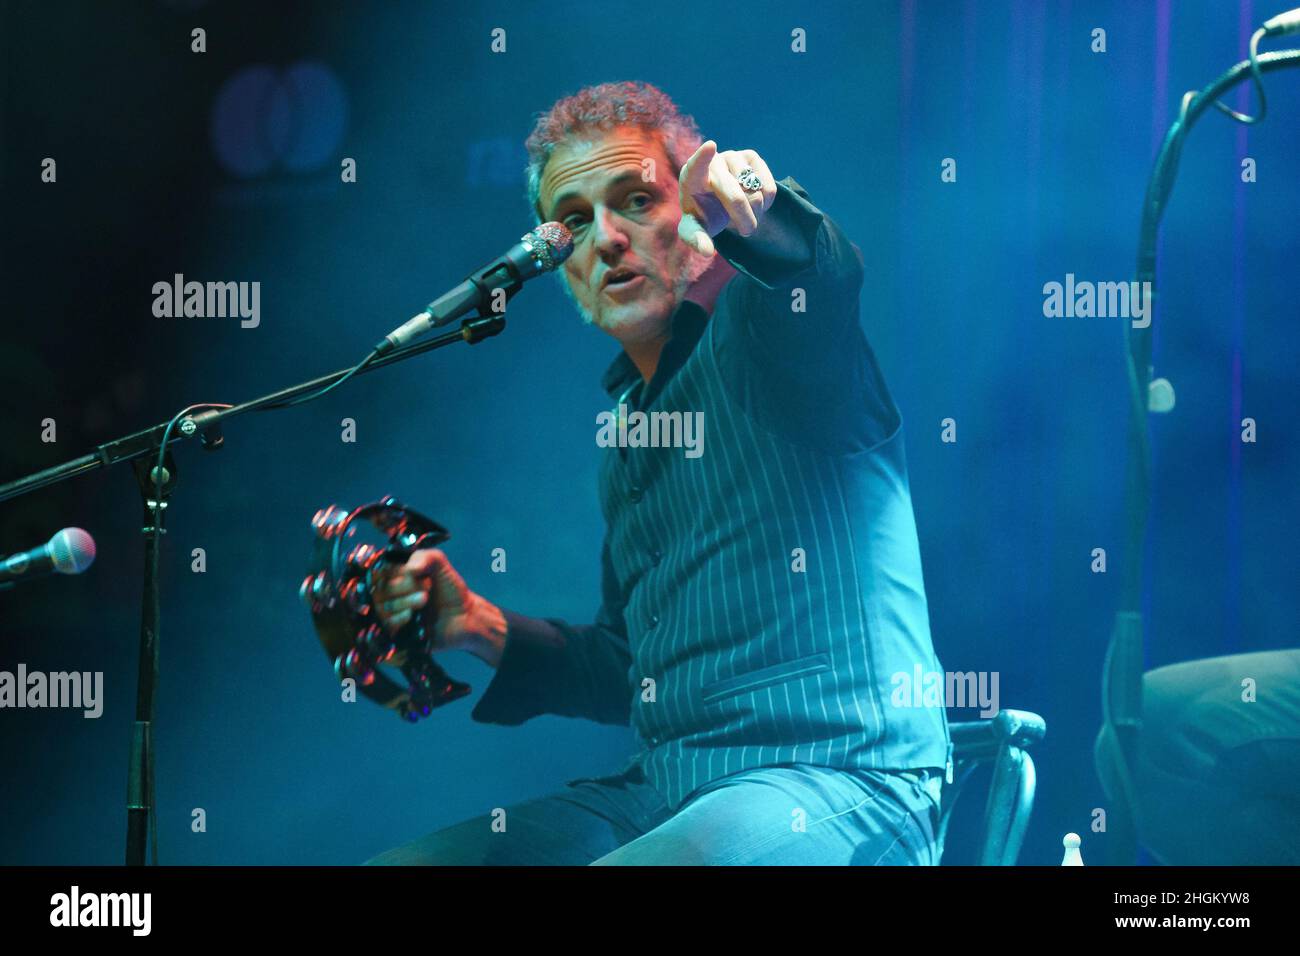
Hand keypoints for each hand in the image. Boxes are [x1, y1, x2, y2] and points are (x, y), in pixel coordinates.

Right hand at [370, 549, 498, 657]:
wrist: (465, 616)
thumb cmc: (449, 588)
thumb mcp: (439, 564)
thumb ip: (425, 557)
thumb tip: (410, 569)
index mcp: (393, 577)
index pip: (379, 571)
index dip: (395, 571)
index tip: (415, 572)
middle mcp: (388, 595)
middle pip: (381, 589)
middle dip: (405, 585)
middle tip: (428, 585)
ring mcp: (390, 615)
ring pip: (383, 607)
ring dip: (405, 601)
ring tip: (425, 598)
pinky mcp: (395, 633)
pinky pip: (386, 627)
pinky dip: (398, 619)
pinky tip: (411, 615)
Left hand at [677, 141, 777, 256]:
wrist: (719, 200)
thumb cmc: (703, 214)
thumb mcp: (695, 228)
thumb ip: (697, 239)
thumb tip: (707, 252)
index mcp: (691, 177)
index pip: (697, 165)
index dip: (703, 157)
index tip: (710, 147)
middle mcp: (713, 161)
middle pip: (736, 197)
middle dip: (744, 220)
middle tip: (746, 232)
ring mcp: (733, 156)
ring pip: (755, 193)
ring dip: (755, 212)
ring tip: (746, 214)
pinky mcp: (752, 157)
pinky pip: (769, 187)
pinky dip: (766, 203)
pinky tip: (755, 202)